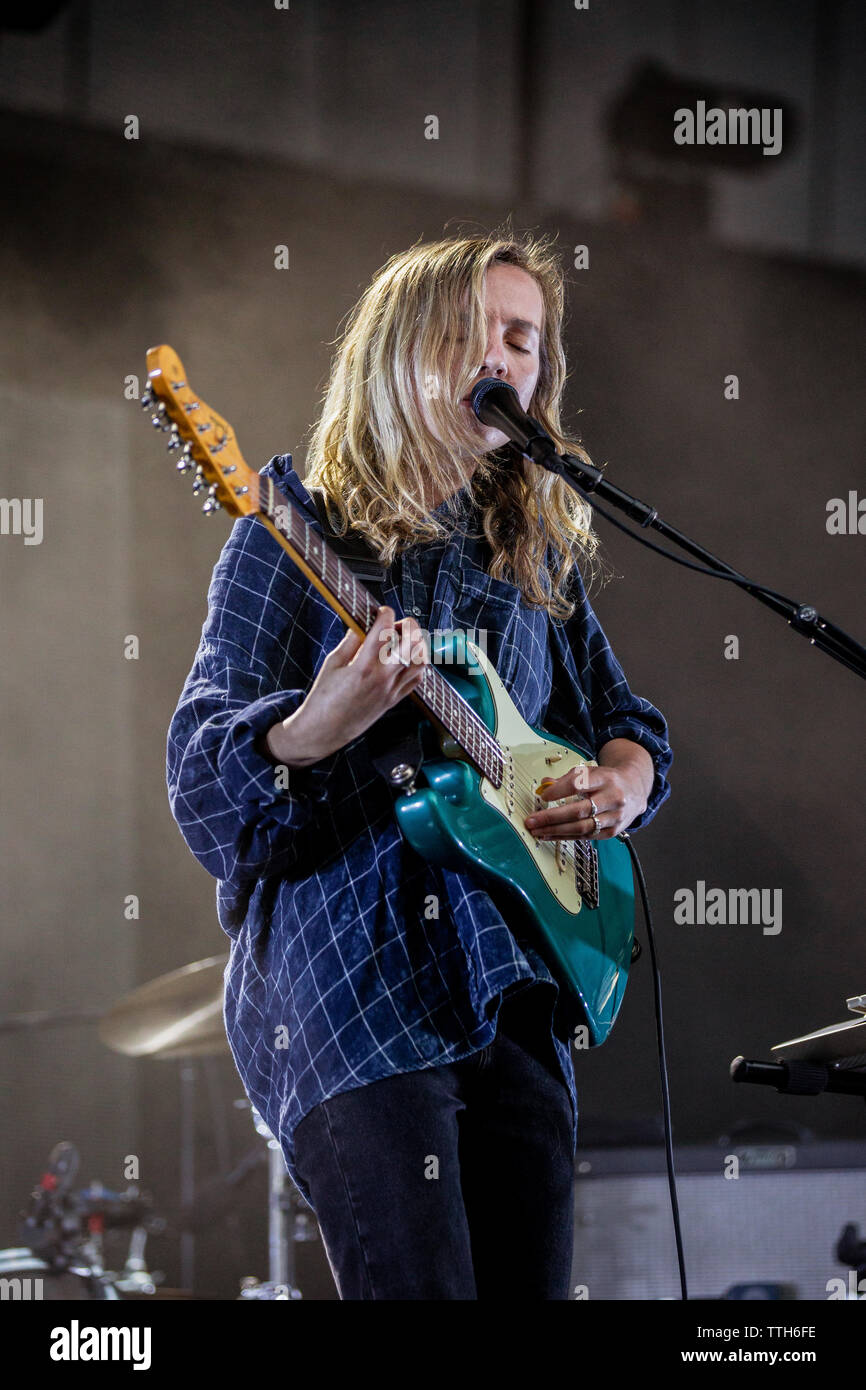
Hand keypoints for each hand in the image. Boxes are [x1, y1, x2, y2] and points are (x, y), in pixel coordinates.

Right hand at [265, 606, 428, 765]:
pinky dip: (416, 664)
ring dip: (416, 644)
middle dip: (408, 625)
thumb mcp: (332, 663)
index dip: (385, 614)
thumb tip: (363, 624)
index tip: (381, 610)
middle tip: (395, 624)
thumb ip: (351, 641)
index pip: (384, 630)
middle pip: (412, 643)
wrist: (325, 731)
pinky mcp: (395, 700)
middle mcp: (382, 678)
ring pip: (420, 660)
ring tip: (402, 640)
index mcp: (363, 667)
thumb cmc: (323, 699)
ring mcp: (392, 690)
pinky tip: (403, 659)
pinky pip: (417, 678)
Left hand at [523, 758, 648, 840]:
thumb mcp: (590, 772)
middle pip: (579, 810)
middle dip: (552, 817)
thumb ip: (567, 779)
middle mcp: (612, 798)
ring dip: (556, 831)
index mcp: (605, 778)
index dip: (559, 791)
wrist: (635, 790)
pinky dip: (566, 837)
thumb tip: (545, 785)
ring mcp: (614, 816)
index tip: (543, 796)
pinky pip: (586, 837)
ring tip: (537, 831)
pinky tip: (550, 836)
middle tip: (533, 820)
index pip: (580, 784)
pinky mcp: (612, 831)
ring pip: (581, 827)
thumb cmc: (607, 780)